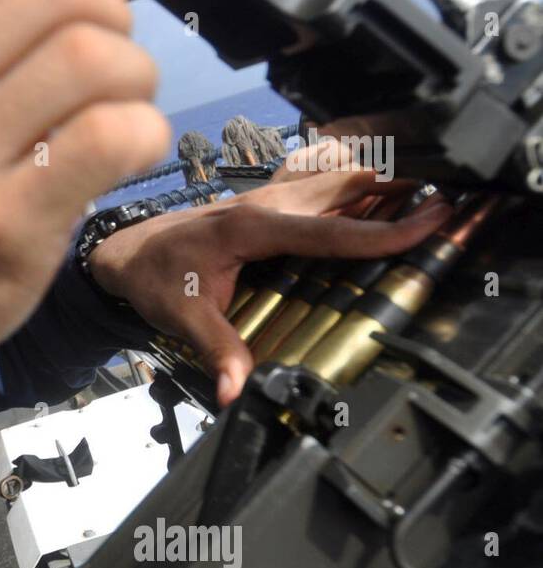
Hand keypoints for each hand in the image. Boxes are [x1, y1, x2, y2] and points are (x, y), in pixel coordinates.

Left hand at [88, 170, 452, 405]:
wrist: (122, 252)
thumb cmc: (152, 279)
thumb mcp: (182, 319)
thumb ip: (218, 352)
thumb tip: (240, 391)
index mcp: (251, 229)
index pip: (331, 230)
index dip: (384, 230)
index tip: (429, 223)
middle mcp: (262, 205)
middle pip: (343, 188)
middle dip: (395, 191)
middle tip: (444, 198)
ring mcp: (262, 198)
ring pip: (332, 176)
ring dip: (375, 180)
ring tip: (421, 185)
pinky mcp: (261, 202)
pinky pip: (313, 179)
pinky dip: (345, 176)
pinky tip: (368, 175)